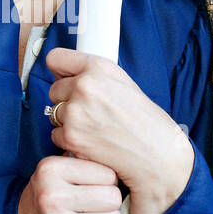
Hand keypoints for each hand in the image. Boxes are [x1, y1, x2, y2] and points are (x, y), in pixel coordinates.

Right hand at [19, 155, 121, 213]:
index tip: (94, 186)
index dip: (106, 181)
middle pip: (113, 198)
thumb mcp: (57, 168)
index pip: (108, 174)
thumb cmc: (48, 193)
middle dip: (109, 201)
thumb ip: (85, 157)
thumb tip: (120, 156)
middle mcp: (52, 197)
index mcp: (50, 170)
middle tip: (95, 204)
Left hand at [45, 47, 193, 213]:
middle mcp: (85, 86)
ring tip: (95, 129)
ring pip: (54, 113)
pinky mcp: (71, 136)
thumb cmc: (146, 123)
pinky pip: (56, 135)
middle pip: (54, 89)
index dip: (60, 71)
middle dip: (67, 101)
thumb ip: (95, 76)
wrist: (158, 155)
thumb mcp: (125, 84)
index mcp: (99, 67)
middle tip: (91, 112)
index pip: (55, 58)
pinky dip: (69, 141)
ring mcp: (76, 112)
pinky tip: (91, 142)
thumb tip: (66, 76)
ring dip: (68, 122)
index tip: (64, 78)